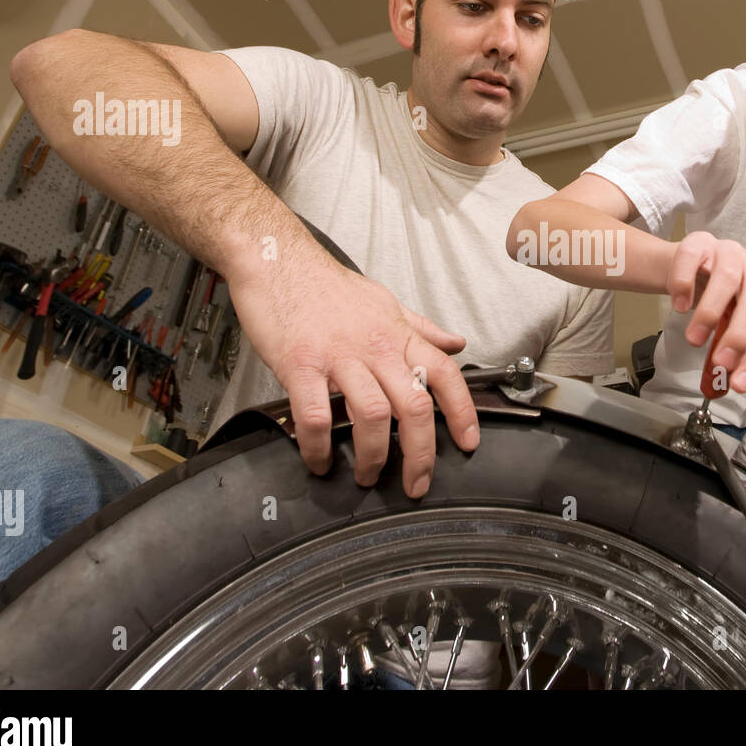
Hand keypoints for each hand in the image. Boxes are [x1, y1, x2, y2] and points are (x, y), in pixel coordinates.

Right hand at [227, 233, 478, 496]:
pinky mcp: (300, 365)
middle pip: (414, 406)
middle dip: (420, 453)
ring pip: (372, 416)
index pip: (445, 374)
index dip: (463, 412)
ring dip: (373, 456)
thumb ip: (422, 329)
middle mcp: (375, 348)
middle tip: (416, 484)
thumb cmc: (328, 286)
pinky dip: (319, 446)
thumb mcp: (385, 302)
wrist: (278, 261)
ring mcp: (338, 357)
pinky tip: (319, 460)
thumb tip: (457, 343)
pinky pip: (316, 415)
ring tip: (367, 476)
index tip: (467, 443)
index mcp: (397, 335)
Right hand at [667, 231, 745, 409]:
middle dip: (740, 336)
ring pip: (728, 277)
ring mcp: (729, 251)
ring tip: (695, 340)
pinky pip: (693, 258)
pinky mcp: (699, 243)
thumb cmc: (725, 305)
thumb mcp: (744, 335)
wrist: (694, 273)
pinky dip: (685, 282)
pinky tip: (680, 305)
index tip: (740, 383)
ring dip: (710, 312)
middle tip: (720, 364)